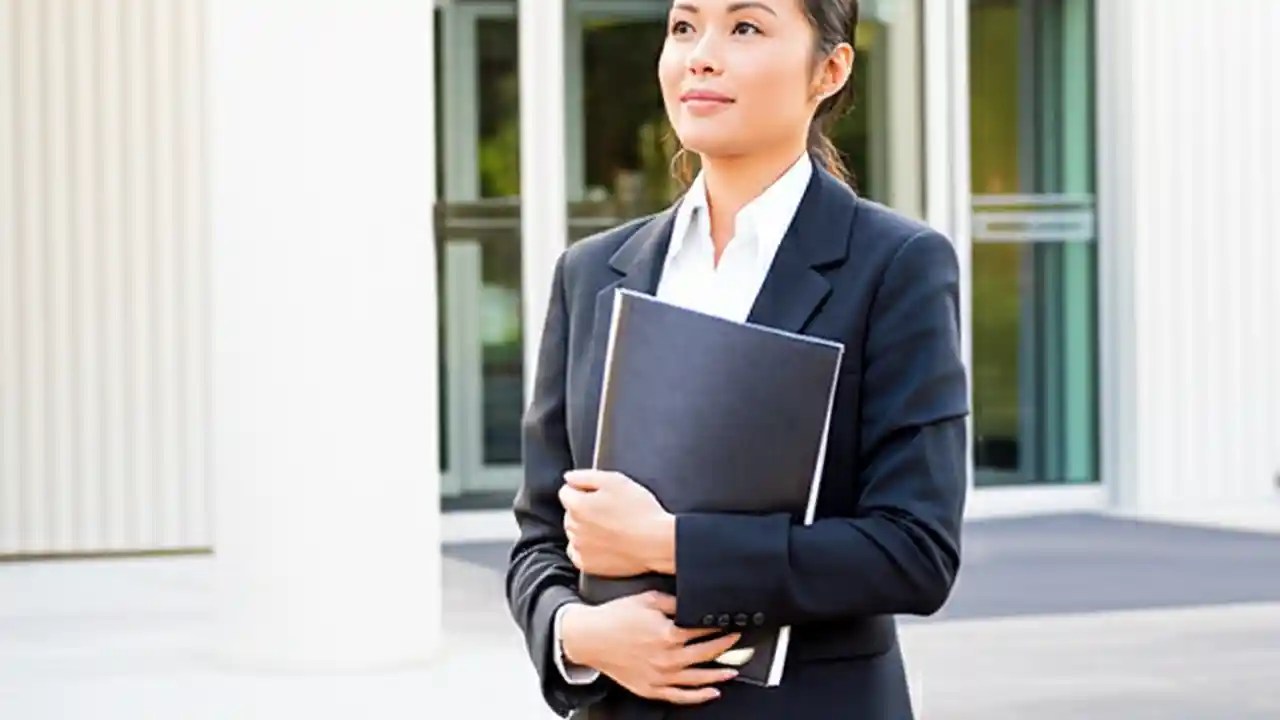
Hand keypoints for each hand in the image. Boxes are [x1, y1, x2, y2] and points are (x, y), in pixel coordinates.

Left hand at [560, 470, 675, 576]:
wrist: (656, 543)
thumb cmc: (639, 510)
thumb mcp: (615, 481)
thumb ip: (585, 476)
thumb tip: (568, 478)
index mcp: (577, 505)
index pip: (566, 492)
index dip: (582, 489)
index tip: (599, 494)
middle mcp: (573, 527)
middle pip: (570, 512)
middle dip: (583, 509)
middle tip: (608, 510)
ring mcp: (579, 548)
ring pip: (574, 532)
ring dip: (584, 528)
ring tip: (609, 527)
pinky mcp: (587, 564)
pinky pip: (577, 552)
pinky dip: (586, 547)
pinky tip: (603, 543)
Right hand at [560, 591, 740, 704]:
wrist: (590, 638)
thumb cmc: (615, 617)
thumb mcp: (647, 600)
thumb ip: (674, 602)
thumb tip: (693, 602)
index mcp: (668, 633)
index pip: (703, 630)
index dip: (719, 625)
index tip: (729, 622)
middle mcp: (668, 657)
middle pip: (706, 654)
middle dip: (725, 646)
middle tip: (737, 640)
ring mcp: (660, 676)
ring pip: (698, 678)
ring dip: (719, 674)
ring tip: (734, 669)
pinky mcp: (651, 688)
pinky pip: (680, 696)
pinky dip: (699, 696)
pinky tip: (712, 692)